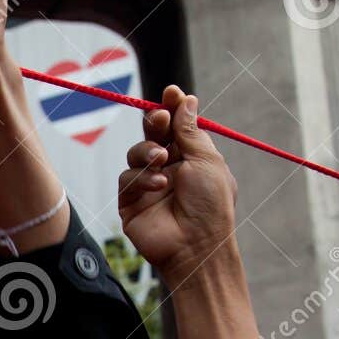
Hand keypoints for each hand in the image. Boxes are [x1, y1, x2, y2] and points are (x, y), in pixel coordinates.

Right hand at [118, 86, 238, 279]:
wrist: (196, 246)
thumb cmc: (211, 205)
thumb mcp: (206, 160)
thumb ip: (190, 130)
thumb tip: (186, 100)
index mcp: (191, 158)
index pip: (177, 127)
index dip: (173, 108)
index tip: (171, 92)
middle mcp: (168, 169)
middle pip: (152, 135)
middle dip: (155, 123)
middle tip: (159, 119)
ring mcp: (148, 185)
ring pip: (135, 153)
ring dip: (147, 151)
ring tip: (161, 160)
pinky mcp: (130, 202)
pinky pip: (127, 178)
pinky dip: (142, 178)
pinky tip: (158, 185)